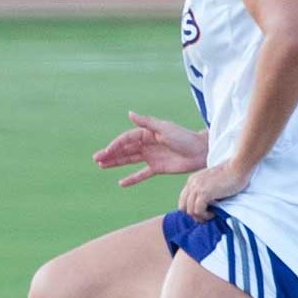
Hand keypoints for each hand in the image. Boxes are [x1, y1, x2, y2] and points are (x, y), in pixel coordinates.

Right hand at [93, 111, 207, 187]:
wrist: (201, 151)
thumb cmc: (185, 137)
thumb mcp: (165, 128)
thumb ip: (147, 123)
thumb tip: (129, 113)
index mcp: (147, 134)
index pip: (126, 139)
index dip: (115, 145)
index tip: (105, 152)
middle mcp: (147, 145)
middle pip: (125, 150)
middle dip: (111, 154)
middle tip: (96, 159)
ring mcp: (151, 157)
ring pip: (129, 160)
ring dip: (116, 163)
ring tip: (101, 166)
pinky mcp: (157, 168)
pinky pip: (142, 174)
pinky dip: (132, 178)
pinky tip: (121, 183)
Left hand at [179, 158, 251, 220]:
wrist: (238, 167)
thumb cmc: (231, 175)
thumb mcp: (213, 183)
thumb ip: (206, 191)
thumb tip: (206, 206)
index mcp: (192, 181)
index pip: (183, 200)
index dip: (191, 209)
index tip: (204, 212)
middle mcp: (191, 183)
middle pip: (183, 207)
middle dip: (194, 215)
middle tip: (207, 216)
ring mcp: (196, 188)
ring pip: (190, 211)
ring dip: (201, 217)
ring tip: (212, 214)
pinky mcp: (204, 193)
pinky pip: (198, 211)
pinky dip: (206, 216)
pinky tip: (215, 213)